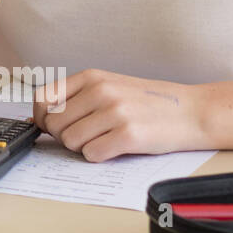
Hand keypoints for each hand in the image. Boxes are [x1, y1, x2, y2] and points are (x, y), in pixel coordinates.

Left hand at [32, 69, 207, 161]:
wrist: (193, 111)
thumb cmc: (148, 102)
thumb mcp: (110, 86)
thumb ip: (78, 97)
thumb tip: (40, 118)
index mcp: (92, 77)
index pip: (43, 98)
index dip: (41, 118)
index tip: (49, 127)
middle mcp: (101, 91)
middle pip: (55, 125)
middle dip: (66, 136)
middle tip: (90, 135)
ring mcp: (115, 112)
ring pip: (70, 142)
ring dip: (84, 147)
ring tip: (106, 139)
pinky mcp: (128, 135)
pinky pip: (92, 154)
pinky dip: (100, 156)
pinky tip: (116, 147)